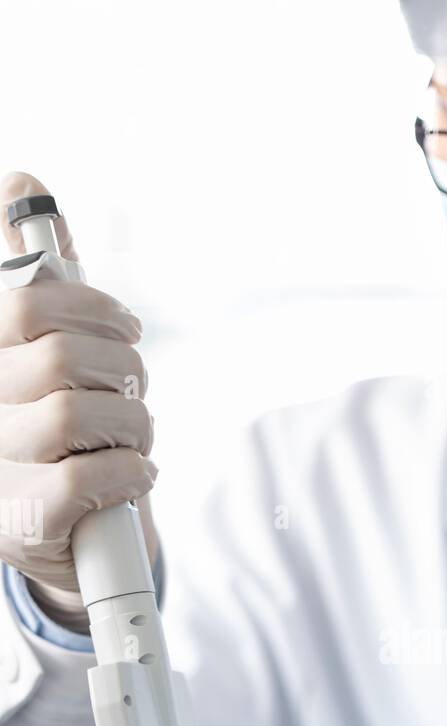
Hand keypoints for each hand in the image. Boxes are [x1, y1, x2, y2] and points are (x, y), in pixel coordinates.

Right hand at [0, 172, 157, 631]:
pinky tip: (135, 473)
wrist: (62, 534)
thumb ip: (38, 274)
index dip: (92, 307)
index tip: (127, 327)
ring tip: (134, 436)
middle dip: (122, 369)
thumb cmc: (57, 431)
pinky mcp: (22, 521)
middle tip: (135, 388)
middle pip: (61, 357)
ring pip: (77, 415)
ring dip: (133, 423)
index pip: (25, 303)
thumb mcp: (46, 349)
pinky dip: (131, 471)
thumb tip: (24, 182)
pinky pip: (85, 477)